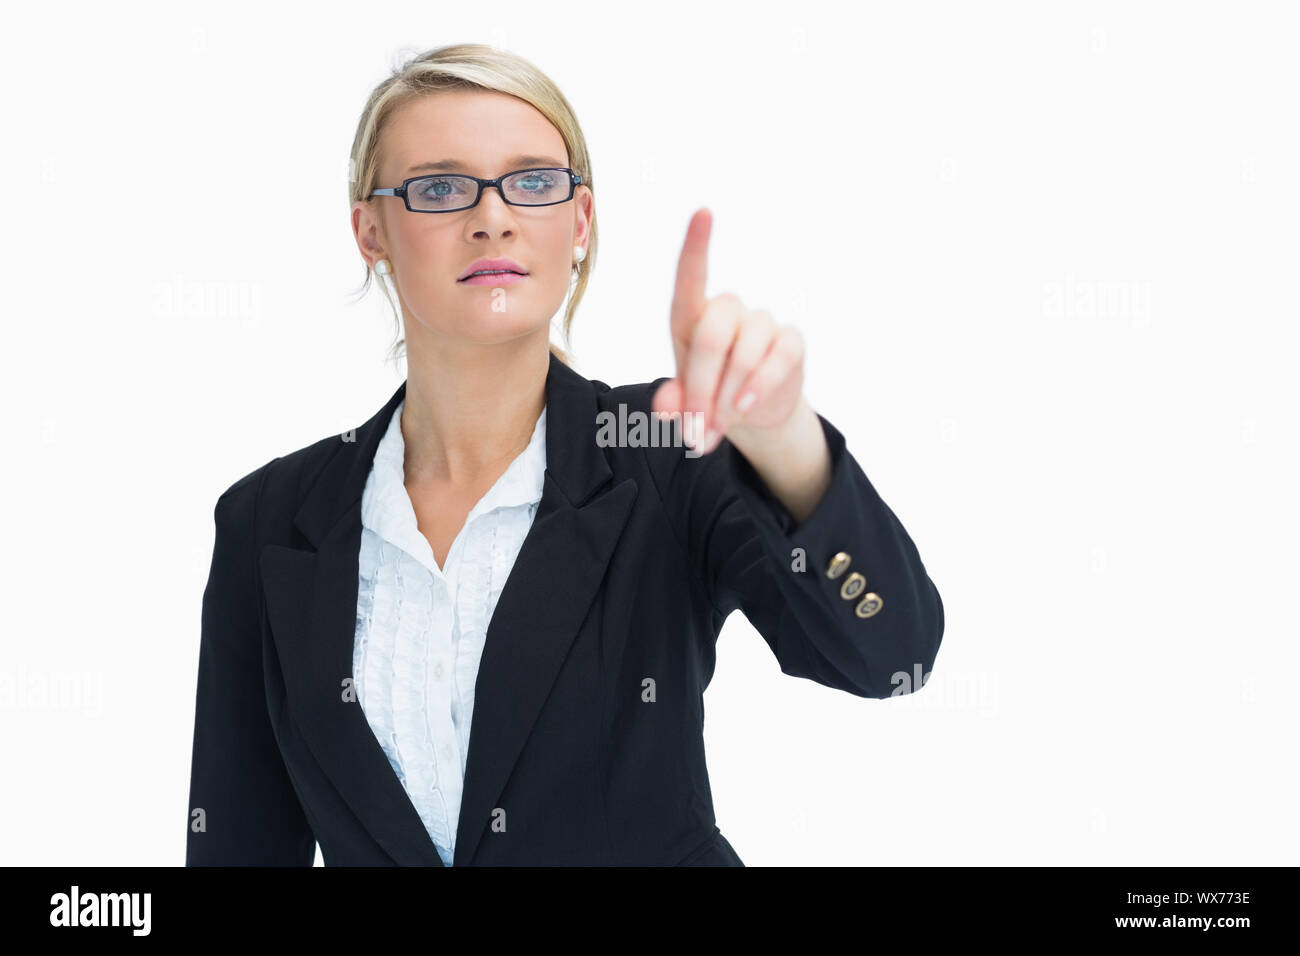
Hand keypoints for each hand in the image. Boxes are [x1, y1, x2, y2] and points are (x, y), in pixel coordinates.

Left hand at [651, 208, 806, 455]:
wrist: (751, 413)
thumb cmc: (708, 393)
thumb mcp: (683, 402)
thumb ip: (672, 403)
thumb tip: (667, 408)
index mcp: (691, 316)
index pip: (691, 277)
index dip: (697, 245)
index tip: (703, 212)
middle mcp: (727, 310)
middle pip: (712, 335)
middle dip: (700, 387)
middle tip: (696, 427)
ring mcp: (762, 323)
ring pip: (744, 354)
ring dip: (728, 397)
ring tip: (718, 426)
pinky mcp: (790, 342)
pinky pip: (777, 360)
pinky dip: (759, 387)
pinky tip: (747, 406)